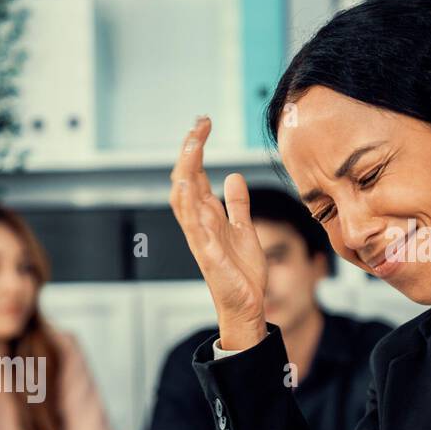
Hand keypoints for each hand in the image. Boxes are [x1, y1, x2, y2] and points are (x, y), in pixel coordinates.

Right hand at [169, 116, 267, 349]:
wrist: (247, 306)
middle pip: (184, 180)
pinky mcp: (208, 255)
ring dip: (186, 171)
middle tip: (198, 125)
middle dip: (189, 152)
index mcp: (206, 216)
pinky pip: (194, 227)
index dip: (196, 148)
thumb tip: (234, 177)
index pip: (195, 174)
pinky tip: (192, 186)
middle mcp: (198, 224)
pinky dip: (191, 206)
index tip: (204, 123)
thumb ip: (237, 204)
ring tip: (192, 146)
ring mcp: (200, 238)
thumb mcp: (244, 229)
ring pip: (184, 199)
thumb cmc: (241, 273)